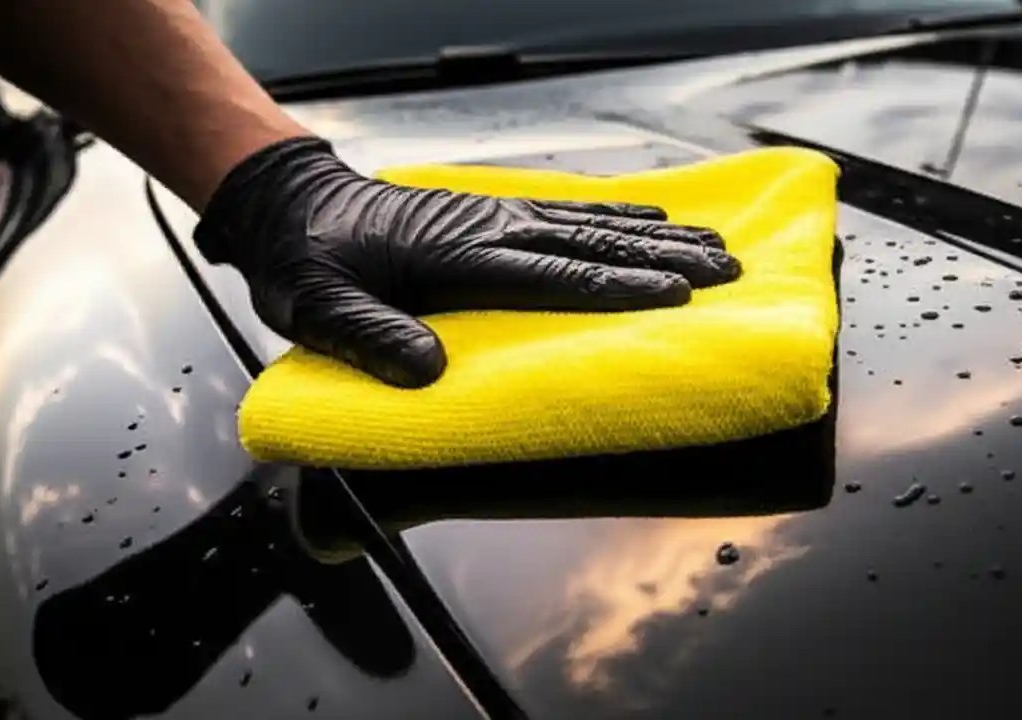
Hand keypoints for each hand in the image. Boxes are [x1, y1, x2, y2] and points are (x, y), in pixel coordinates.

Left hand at [194, 136, 739, 387]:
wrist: (296, 207)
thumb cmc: (310, 263)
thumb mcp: (317, 308)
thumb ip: (370, 337)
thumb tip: (429, 370)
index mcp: (458, 257)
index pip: (552, 275)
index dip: (616, 285)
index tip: (675, 294)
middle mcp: (492, 230)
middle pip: (592, 243)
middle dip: (663, 257)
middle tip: (726, 270)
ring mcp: (499, 216)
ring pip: (592, 223)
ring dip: (657, 235)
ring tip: (715, 245)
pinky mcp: (497, 214)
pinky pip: (572, 210)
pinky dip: (620, 213)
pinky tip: (656, 215)